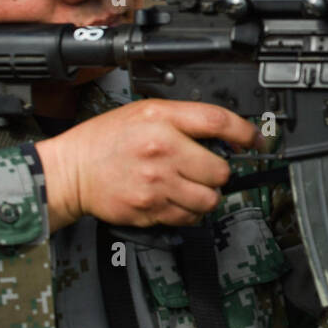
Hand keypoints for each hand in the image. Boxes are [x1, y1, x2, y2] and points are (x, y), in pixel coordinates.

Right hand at [36, 100, 256, 231]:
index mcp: (162, 120)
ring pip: (210, 199)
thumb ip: (184, 118)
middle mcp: (162, 151)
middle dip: (218, 170)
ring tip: (191, 185)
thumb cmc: (105, 140)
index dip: (246, 132)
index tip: (256, 141)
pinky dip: (190, 211)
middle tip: (204, 167)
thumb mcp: (145, 111)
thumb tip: (222, 133)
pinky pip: (189, 217)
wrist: (71, 171)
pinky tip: (176, 198)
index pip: (219, 122)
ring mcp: (157, 184)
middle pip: (221, 169)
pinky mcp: (150, 210)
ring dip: (207, 194)